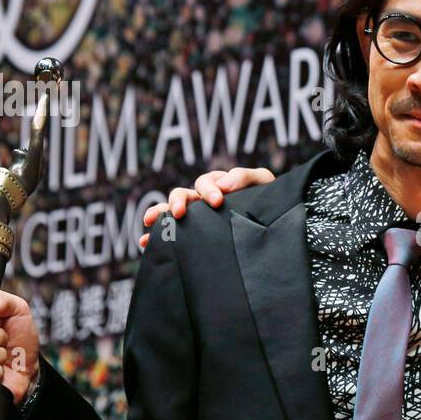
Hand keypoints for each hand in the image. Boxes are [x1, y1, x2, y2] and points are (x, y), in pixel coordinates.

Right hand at [138, 166, 275, 248]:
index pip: (207, 182)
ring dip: (161, 213)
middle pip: (183, 194)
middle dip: (179, 202)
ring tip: (151, 221)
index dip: (210, 189)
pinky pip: (171, 231)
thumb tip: (224, 184)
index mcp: (218, 185)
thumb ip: (246, 177)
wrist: (274, 221)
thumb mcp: (263, 183)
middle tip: (181, 213)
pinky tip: (146, 242)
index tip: (217, 201)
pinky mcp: (194, 232)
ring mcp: (197, 216)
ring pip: (172, 210)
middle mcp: (202, 199)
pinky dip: (157, 235)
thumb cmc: (267, 198)